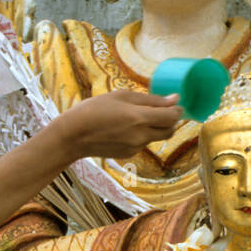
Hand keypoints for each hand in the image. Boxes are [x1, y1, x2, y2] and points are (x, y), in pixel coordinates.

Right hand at [52, 90, 182, 159]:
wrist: (73, 136)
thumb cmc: (94, 110)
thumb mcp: (122, 96)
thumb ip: (151, 99)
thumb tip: (174, 99)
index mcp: (140, 118)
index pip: (172, 117)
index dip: (177, 110)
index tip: (174, 104)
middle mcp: (141, 136)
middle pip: (169, 131)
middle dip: (170, 121)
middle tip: (161, 110)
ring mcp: (135, 147)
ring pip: (156, 137)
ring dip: (154, 128)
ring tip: (136, 117)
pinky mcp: (128, 154)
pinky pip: (142, 143)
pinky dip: (141, 135)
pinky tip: (124, 128)